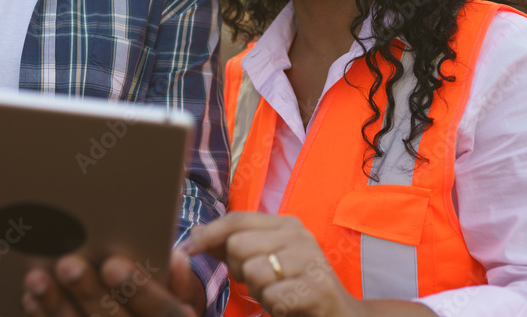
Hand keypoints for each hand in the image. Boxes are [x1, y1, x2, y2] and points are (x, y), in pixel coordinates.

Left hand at [22, 249, 202, 316]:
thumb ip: (176, 282)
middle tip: (68, 263)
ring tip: (37, 277)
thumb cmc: (156, 312)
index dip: (140, 290)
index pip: (164, 313)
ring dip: (56, 307)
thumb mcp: (175, 300)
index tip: (113, 264)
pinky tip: (31, 298)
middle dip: (89, 293)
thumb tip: (176, 260)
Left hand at [185, 212, 356, 316]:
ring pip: (253, 271)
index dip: (209, 233)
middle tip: (260, 282)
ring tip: (276, 293)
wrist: (338, 315)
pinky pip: (271, 296)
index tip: (188, 249)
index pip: (237, 219)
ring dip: (258, 291)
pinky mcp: (317, 287)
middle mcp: (300, 235)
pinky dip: (274, 306)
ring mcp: (311, 259)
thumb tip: (196, 234)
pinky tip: (288, 305)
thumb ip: (232, 246)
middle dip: (239, 271)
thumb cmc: (293, 288)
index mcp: (286, 224)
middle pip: (238, 245)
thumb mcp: (263, 262)